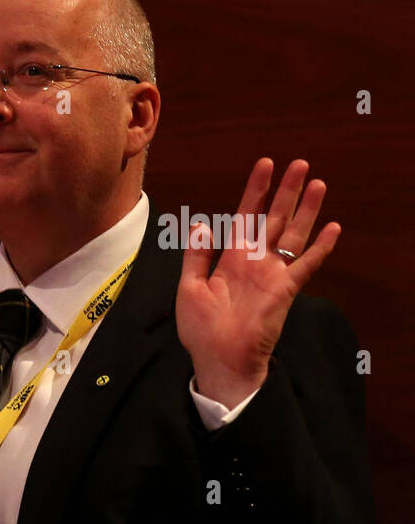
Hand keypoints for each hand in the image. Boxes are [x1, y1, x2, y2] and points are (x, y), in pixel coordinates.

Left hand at [177, 158, 340, 407]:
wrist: (217, 359)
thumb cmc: (200, 329)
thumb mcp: (189, 287)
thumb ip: (196, 256)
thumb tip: (200, 224)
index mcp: (231, 258)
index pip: (246, 216)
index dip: (255, 191)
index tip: (265, 165)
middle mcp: (255, 261)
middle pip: (275, 218)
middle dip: (287, 191)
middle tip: (300, 163)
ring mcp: (272, 273)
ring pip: (294, 234)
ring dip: (307, 210)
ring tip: (319, 183)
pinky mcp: (285, 289)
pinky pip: (306, 264)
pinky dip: (320, 247)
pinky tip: (334, 228)